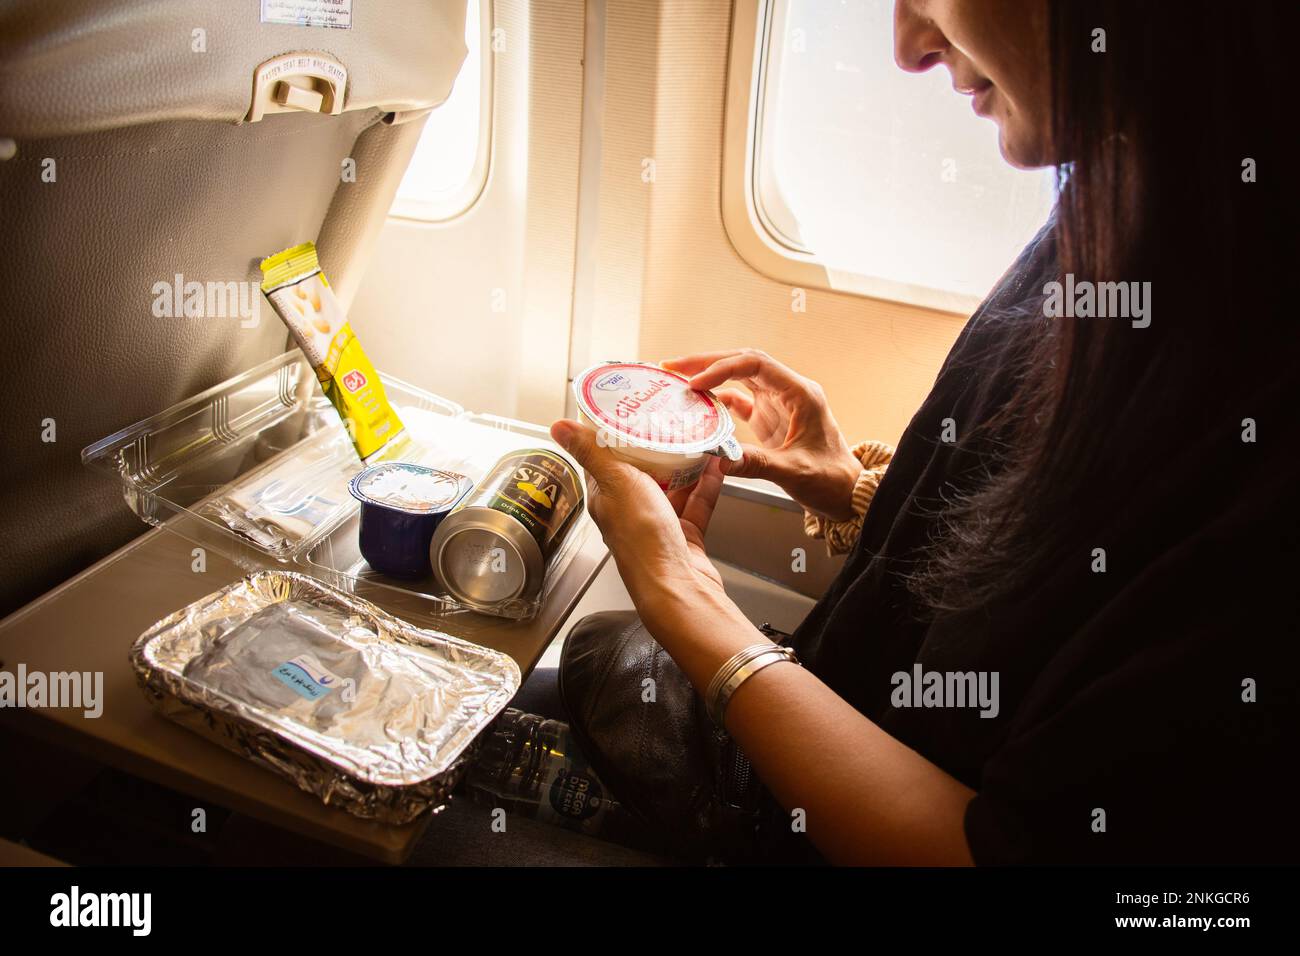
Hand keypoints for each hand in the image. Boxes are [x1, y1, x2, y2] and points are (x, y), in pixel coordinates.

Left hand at [550, 419, 733, 633]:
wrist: (679, 586)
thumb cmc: (643, 540)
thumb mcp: (616, 483)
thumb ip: (591, 452)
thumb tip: (557, 427)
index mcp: (606, 498)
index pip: (603, 461)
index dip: (612, 436)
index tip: (627, 410)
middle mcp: (630, 511)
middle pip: (641, 472)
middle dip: (656, 445)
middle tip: (670, 417)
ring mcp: (659, 524)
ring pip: (673, 486)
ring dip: (686, 462)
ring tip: (699, 435)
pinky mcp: (686, 535)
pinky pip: (697, 502)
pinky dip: (708, 483)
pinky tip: (718, 464)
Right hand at [662, 349, 860, 520]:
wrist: (846, 494)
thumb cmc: (831, 480)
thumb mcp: (794, 472)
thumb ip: (758, 463)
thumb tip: (720, 458)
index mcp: (800, 394)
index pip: (755, 365)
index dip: (722, 368)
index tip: (695, 383)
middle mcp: (788, 391)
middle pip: (742, 363)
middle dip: (706, 362)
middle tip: (671, 367)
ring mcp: (778, 403)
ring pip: (738, 377)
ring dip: (708, 375)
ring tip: (676, 378)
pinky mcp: (770, 418)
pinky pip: (739, 399)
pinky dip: (717, 398)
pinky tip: (698, 401)